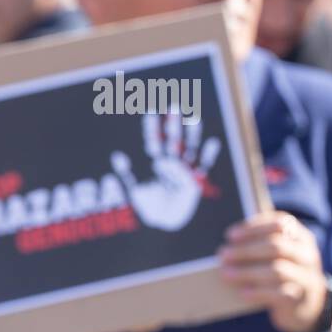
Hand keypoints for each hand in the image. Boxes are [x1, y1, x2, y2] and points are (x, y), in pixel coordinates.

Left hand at [112, 111, 220, 231]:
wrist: (165, 225)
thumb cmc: (149, 208)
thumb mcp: (134, 190)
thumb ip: (128, 173)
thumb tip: (117, 155)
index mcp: (156, 164)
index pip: (154, 142)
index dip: (152, 128)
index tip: (151, 112)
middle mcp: (171, 165)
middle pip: (173, 141)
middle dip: (173, 124)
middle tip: (173, 106)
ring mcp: (185, 172)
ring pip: (189, 149)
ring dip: (191, 134)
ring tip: (194, 118)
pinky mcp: (196, 182)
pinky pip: (204, 166)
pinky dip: (209, 155)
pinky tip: (213, 142)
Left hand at [219, 211, 327, 331]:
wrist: (305, 303)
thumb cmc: (284, 271)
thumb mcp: (278, 255)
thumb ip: (261, 244)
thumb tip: (229, 245)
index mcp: (300, 237)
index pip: (280, 224)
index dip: (255, 228)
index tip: (230, 235)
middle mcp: (307, 255)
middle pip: (276, 247)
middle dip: (247, 250)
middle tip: (223, 254)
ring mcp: (306, 277)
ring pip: (277, 270)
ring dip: (247, 272)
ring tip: (226, 274)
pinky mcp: (300, 298)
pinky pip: (278, 294)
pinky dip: (258, 293)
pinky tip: (243, 293)